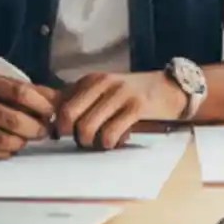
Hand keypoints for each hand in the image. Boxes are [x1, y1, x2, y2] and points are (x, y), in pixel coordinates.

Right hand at [0, 71, 59, 160]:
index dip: (41, 104)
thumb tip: (58, 99)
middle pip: (14, 120)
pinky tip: (8, 146)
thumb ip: (25, 89)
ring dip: (22, 142)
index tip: (52, 112)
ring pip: (4, 140)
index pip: (20, 92)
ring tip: (25, 138)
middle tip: (44, 131)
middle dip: (36, 128)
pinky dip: (6, 152)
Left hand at [56, 72, 186, 149]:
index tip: (64, 137)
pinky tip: (118, 140)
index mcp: (91, 80)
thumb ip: (81, 101)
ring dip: (91, 143)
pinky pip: (110, 133)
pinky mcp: (136, 106)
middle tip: (83, 142)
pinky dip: (109, 143)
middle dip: (70, 135)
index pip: (59, 104)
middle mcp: (102, 83)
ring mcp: (119, 94)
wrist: (171, 88)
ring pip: (86, 127)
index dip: (57, 125)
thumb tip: (53, 118)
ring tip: (102, 142)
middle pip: (67, 115)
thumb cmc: (133, 95)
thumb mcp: (105, 92)